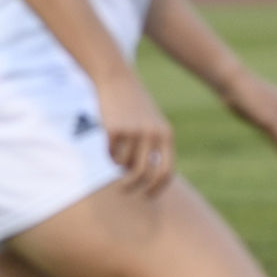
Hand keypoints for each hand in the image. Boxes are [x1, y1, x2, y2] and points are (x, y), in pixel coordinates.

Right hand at [96, 70, 175, 193]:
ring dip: (119, 164)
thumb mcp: (153, 125)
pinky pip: (111, 154)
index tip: (148, 196)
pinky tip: (111, 137)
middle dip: (134, 187)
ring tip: (118, 151)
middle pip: (145, 173)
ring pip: (125, 165)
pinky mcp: (115, 130)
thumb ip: (155, 149)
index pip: (167, 171)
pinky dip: (110, 152)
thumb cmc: (136, 107)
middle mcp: (153, 134)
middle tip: (125, 190)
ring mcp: (134, 132)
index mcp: (167, 135)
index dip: (158, 188)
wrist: (118, 80)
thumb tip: (147, 178)